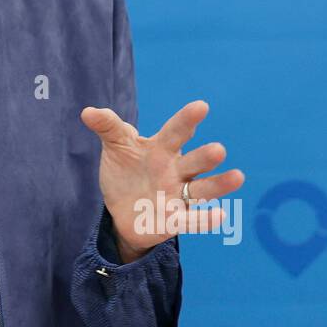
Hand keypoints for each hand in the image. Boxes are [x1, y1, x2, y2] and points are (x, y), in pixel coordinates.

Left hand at [80, 100, 243, 259]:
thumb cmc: (125, 171)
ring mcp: (178, 195)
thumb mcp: (115, 146)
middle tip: (218, 150)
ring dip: (219, 184)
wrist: (121, 209)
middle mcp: (176, 171)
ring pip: (202, 189)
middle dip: (206, 157)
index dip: (187, 120)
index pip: (176, 132)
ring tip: (237, 177)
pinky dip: (205, 219)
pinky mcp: (175, 220)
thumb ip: (107, 127)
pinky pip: (192, 220)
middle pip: (194, 162)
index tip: (201, 106)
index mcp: (162, 149)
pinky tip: (221, 216)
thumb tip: (88, 112)